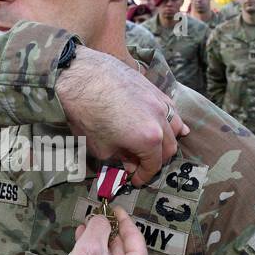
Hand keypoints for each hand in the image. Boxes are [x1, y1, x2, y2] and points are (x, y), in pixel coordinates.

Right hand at [47, 210, 152, 254]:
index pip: (135, 238)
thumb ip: (99, 227)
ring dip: (100, 247)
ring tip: (83, 232)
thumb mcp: (90, 247)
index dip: (122, 220)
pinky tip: (83, 253)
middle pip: (124, 252)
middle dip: (108, 234)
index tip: (113, 209)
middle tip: (95, 220)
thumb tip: (101, 220)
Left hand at [58, 49, 187, 184]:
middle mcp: (160, 120)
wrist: (79, 76)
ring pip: (175, 127)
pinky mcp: (153, 88)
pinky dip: (172, 120)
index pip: (153, 165)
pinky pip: (171, 108)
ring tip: (158, 146)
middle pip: (169, 148)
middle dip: (156, 161)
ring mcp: (159, 102)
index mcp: (149, 139)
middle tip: (141, 165)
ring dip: (168, 140)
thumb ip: (120, 157)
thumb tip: (129, 162)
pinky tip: (172, 124)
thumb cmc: (86, 113)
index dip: (144, 176)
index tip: (134, 179)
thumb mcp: (100, 147)